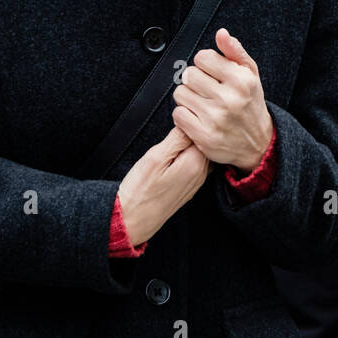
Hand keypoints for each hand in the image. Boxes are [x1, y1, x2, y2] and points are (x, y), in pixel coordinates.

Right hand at [116, 126, 209, 247]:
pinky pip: (195, 164)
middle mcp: (201, 173)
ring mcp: (197, 181)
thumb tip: (190, 122)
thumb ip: (176, 139)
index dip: (191, 121)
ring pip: (199, 153)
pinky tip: (173, 156)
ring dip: (189, 145)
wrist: (133, 219)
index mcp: (195, 163)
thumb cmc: (140, 190)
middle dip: (193, 133)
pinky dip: (187, 156)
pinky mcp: (190, 186)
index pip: (203, 131)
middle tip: (174, 129)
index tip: (180, 118)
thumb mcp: (155, 158)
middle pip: (204, 142)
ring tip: (171, 143)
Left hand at [172, 28, 274, 173]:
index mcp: (241, 79)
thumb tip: (221, 33)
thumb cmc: (251, 104)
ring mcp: (216, 118)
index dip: (204, 64)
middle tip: (206, 90)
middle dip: (195, 81)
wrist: (258, 143)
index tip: (211, 73)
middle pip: (189, 75)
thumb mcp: (251, 74)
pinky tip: (198, 117)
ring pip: (180, 94)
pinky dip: (184, 115)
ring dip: (188, 98)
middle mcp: (229, 98)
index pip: (203, 57)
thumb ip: (234, 51)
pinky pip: (178, 115)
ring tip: (202, 103)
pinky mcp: (204, 136)